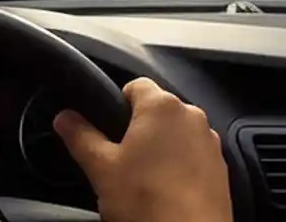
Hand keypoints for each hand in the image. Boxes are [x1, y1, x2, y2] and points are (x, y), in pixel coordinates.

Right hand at [54, 77, 232, 221]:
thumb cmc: (145, 200)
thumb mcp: (102, 169)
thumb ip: (81, 137)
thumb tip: (64, 117)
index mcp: (162, 106)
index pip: (135, 85)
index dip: (117, 103)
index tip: (108, 129)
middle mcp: (191, 115)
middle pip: (157, 110)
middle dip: (139, 128)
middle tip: (121, 159)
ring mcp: (210, 141)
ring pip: (177, 133)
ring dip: (161, 147)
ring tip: (144, 179)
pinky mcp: (221, 166)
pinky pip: (194, 154)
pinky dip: (180, 165)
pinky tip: (167, 190)